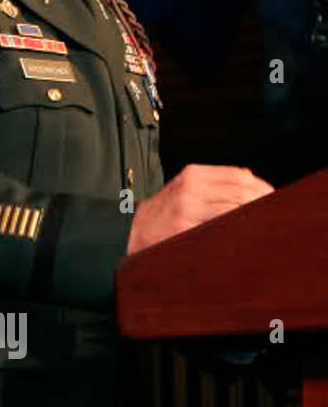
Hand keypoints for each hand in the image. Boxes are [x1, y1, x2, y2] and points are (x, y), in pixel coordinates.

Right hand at [127, 164, 273, 253]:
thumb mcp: (184, 189)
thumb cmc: (165, 214)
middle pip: (241, 190)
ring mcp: (187, 206)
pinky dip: (237, 227)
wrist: (132, 232)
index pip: (239, 175)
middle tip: (272, 214)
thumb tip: (251, 180)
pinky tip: (243, 233)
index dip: (260, 187)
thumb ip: (213, 184)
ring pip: (235, 207)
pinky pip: (222, 225)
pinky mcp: (185, 225)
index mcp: (192, 173)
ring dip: (253, 215)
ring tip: (262, 223)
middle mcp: (190, 186)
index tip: (272, 198)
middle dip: (261, 202)